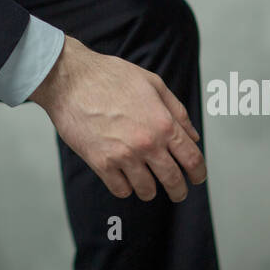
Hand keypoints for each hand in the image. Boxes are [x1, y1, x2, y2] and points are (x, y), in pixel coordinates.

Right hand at [29, 34, 205, 201]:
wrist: (70, 79)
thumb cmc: (110, 76)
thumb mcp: (152, 83)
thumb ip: (177, 111)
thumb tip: (193, 136)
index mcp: (163, 123)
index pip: (192, 159)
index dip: (198, 173)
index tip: (196, 178)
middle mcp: (147, 143)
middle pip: (173, 180)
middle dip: (179, 191)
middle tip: (177, 193)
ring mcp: (124, 155)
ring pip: (147, 190)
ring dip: (149, 189)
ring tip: (145, 183)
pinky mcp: (101, 163)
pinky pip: (121, 190)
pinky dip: (125, 187)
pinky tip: (122, 177)